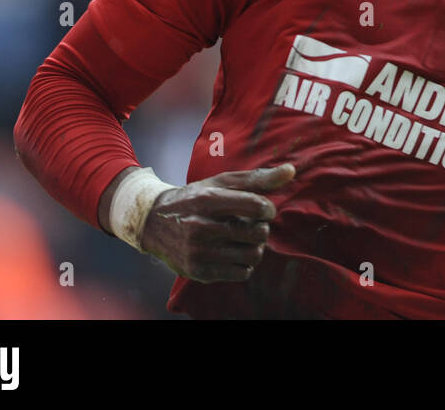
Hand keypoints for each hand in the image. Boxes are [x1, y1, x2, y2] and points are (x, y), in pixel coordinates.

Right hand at [139, 164, 295, 282]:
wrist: (153, 222)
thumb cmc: (196, 198)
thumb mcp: (222, 183)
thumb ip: (258, 178)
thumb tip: (291, 171)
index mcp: (208, 199)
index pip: (257, 206)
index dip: (268, 209)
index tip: (263, 209)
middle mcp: (201, 227)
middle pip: (259, 233)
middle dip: (262, 228)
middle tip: (252, 224)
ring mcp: (198, 252)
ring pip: (253, 255)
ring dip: (256, 247)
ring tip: (245, 238)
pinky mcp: (198, 271)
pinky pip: (241, 273)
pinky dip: (245, 263)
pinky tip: (234, 252)